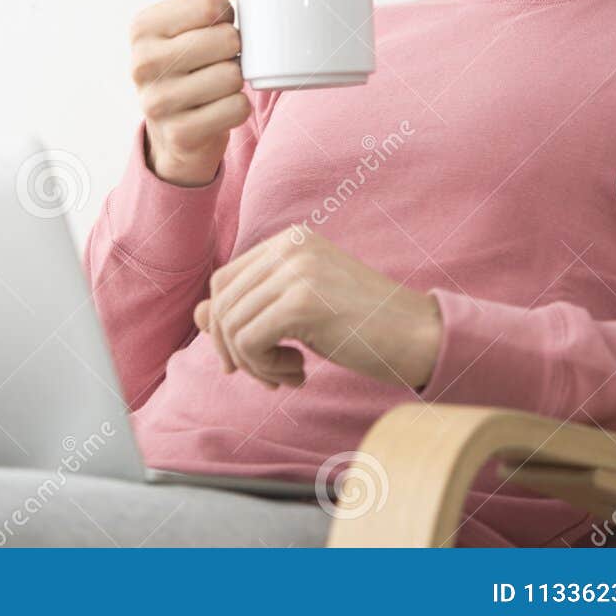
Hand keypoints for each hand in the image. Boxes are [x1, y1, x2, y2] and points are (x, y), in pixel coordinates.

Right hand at [129, 0, 248, 186]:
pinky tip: (219, 106)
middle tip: (219, 58)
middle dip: (235, 48)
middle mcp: (142, 63)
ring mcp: (157, 102)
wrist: (176, 125)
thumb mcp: (190, 8)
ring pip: (232, 76)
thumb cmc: (189, 55)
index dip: (227, 13)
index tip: (215, 25)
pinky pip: (236, 108)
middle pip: (226, 39)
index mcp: (143, 26)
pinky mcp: (179, 133)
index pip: (211, 3)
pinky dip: (238, 106)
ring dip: (236, 79)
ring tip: (217, 82)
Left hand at [192, 226, 442, 390]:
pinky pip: (249, 341)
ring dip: (253, 363)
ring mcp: (297, 270)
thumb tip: (196, 315)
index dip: (225, 325)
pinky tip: (299, 374)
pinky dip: (264, 368)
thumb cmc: (362, 327)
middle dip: (233, 347)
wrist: (419, 337)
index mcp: (290, 239)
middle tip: (268, 374)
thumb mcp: (298, 314)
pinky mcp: (302, 302)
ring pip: (231, 324)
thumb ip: (250, 309)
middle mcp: (290, 245)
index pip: (225, 281)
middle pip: (221, 301)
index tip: (249, 359)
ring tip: (287, 375)